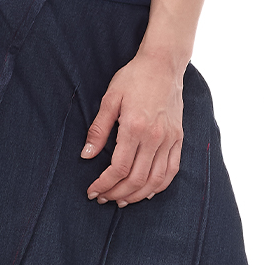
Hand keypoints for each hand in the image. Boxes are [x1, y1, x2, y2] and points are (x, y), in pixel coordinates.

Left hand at [81, 51, 184, 204]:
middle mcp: (155, 137)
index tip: (93, 190)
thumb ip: (98, 129)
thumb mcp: (110, 99)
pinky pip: (172, 170)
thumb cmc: (133, 78)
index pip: (119, 168)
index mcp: (135, 127)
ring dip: (137, 195)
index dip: (104, 184)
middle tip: (103, 198)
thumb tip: (86, 156)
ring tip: (122, 200)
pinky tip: (146, 192)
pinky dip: (159, 186)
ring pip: (156, 180)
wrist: (163, 64)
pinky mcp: (178, 138)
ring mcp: (170, 139)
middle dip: (117, 193)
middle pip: (137, 179)